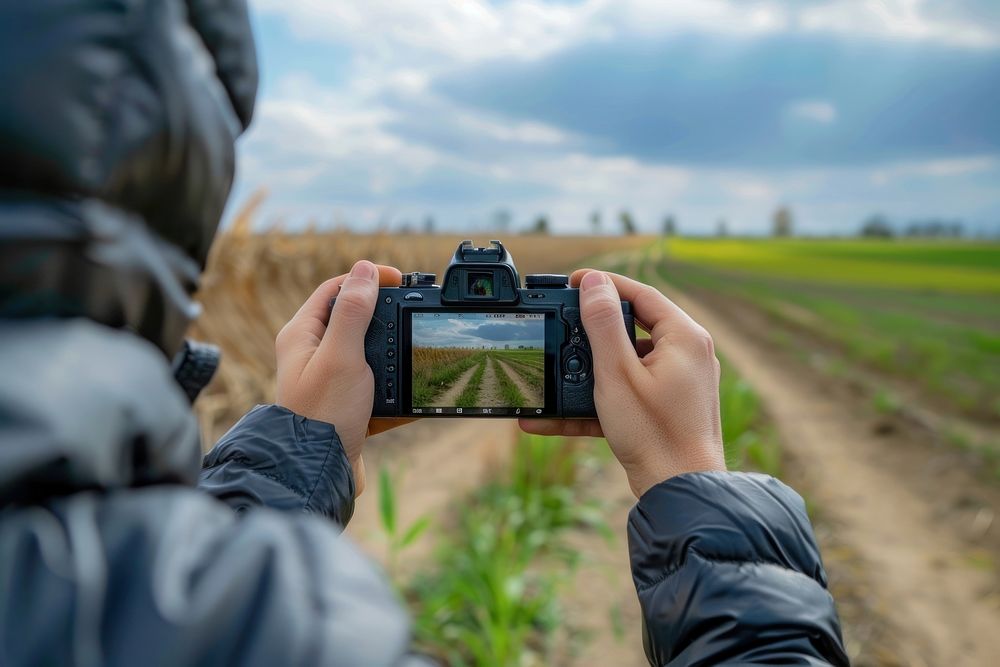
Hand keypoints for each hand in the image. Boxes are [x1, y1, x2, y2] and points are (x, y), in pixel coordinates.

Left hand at [275, 260, 411, 496]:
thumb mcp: (342, 355)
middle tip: (413, 313)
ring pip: (368, 352)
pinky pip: (375, 385)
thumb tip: (365, 270)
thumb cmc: (322, 414)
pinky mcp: (344, 403)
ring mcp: (329, 379)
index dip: (367, 278)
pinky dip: (394, 385)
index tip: (399, 279)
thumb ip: (353, 311)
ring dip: (392, 351)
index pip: (336, 288)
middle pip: (353, 318)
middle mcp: (312, 353)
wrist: (316, 472)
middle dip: (385, 314)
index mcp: (302, 334)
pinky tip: (412, 389)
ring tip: (414, 352)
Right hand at [520, 269, 725, 497]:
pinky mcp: (668, 408)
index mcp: (684, 337)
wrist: (680, 492)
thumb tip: (594, 283)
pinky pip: (629, 393)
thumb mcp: (617, 373)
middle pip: (633, 326)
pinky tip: (556, 416)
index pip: (641, 293)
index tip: (571, 282)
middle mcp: (689, 354)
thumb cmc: (654, 434)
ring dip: (589, 371)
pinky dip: (599, 400)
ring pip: (626, 364)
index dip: (603, 284)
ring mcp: (680, 383)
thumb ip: (602, 324)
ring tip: (555, 373)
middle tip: (561, 323)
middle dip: (591, 330)